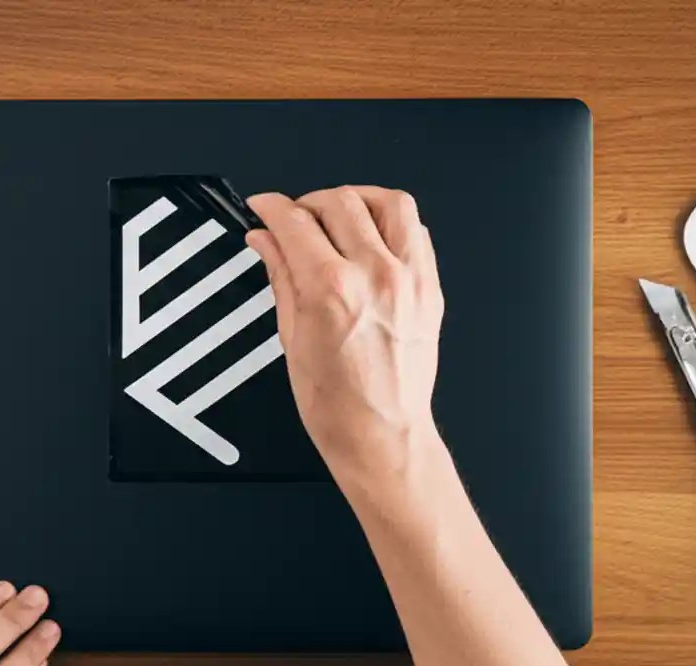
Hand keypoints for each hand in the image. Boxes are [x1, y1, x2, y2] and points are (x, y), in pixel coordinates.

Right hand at [246, 187, 443, 489]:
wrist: (382, 436)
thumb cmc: (337, 406)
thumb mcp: (291, 338)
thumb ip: (281, 277)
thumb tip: (266, 241)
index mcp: (331, 290)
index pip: (295, 222)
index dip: (272, 207)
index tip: (264, 207)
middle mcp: (375, 276)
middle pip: (340, 202)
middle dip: (308, 203)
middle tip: (295, 218)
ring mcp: (409, 280)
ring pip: (388, 203)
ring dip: (358, 199)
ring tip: (338, 215)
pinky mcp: (431, 289)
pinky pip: (417, 232)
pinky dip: (392, 223)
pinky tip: (373, 236)